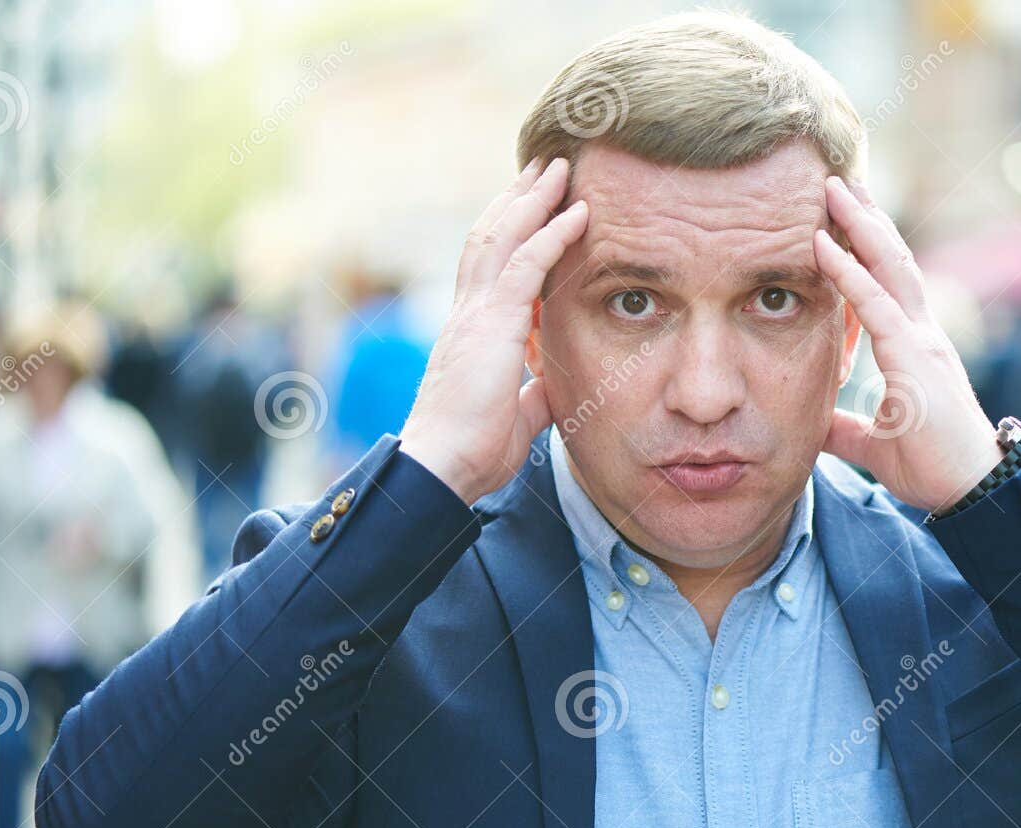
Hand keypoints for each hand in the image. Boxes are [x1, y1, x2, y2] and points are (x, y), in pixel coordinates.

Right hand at [400, 156, 588, 503]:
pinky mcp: (490, 325)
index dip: (512, 232)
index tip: (535, 206)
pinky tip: (577, 213)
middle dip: (518, 199)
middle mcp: (468, 312)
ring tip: (558, 168)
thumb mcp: (517, 416)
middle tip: (545, 166)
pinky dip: (552, 235)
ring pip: (504, 238)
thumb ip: (533, 393)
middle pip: (492, 237)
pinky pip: (526, 266)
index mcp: (472, 331)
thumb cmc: (473, 452)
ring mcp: (476, 314)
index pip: (490, 266)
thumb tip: (551, 386)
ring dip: (534, 199)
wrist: (443, 468)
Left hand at [813, 175, 1000, 511]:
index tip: (842, 216)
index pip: (888, 285)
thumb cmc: (931, 467)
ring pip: (890, 267)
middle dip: (866, 218)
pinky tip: (824, 246)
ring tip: (833, 189)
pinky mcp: (915, 359)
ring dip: (860, 225)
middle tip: (837, 180)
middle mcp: (922, 333)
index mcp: (913, 348)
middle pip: (893, 259)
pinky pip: (876, 305)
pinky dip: (848, 273)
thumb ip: (846, 428)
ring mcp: (922, 342)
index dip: (867, 249)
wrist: (972, 492)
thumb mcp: (874, 444)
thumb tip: (815, 426)